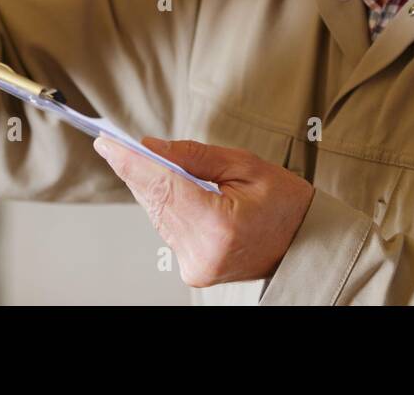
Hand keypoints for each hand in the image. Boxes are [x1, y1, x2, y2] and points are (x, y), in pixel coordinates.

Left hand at [95, 136, 314, 286]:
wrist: (306, 244)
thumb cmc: (285, 203)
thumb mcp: (247, 166)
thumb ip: (195, 157)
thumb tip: (151, 147)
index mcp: (218, 225)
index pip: (163, 187)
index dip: (132, 162)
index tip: (107, 143)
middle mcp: (202, 252)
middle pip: (155, 201)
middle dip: (135, 170)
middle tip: (112, 143)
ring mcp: (196, 266)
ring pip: (158, 215)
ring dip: (150, 186)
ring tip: (139, 159)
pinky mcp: (193, 270)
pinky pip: (168, 228)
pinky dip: (164, 204)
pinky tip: (163, 185)